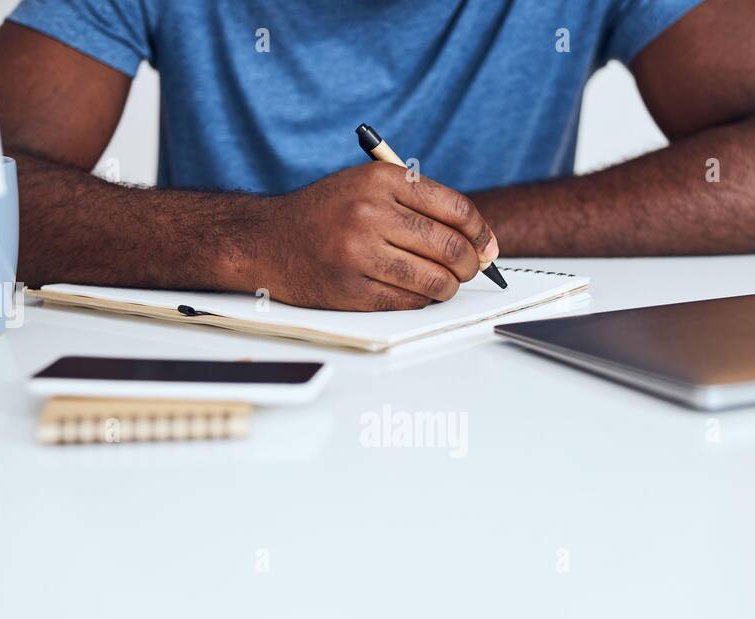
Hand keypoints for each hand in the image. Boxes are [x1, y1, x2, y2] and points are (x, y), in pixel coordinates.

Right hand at [254, 163, 499, 310]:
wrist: (268, 240)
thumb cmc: (327, 213)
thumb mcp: (368, 186)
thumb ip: (419, 204)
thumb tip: (481, 241)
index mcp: (382, 180)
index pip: (457, 210)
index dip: (481, 233)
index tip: (486, 247)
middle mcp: (370, 213)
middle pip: (450, 247)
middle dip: (469, 266)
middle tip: (468, 271)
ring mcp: (359, 253)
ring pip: (434, 280)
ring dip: (448, 288)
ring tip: (443, 284)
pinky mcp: (351, 290)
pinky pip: (408, 301)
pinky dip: (421, 301)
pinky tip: (415, 292)